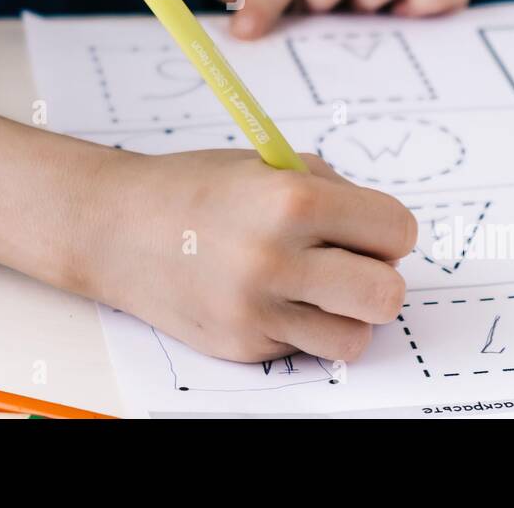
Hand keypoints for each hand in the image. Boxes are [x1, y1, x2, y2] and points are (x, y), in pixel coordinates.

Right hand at [87, 149, 416, 362]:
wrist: (116, 226)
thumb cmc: (196, 189)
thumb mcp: (269, 165)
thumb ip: (333, 192)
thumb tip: (386, 237)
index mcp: (292, 200)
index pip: (396, 231)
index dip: (389, 230)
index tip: (369, 229)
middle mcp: (276, 259)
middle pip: (387, 295)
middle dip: (379, 279)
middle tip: (352, 265)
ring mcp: (257, 309)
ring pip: (354, 338)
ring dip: (345, 315)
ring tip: (315, 289)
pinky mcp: (241, 344)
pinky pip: (305, 348)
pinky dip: (299, 327)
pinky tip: (268, 297)